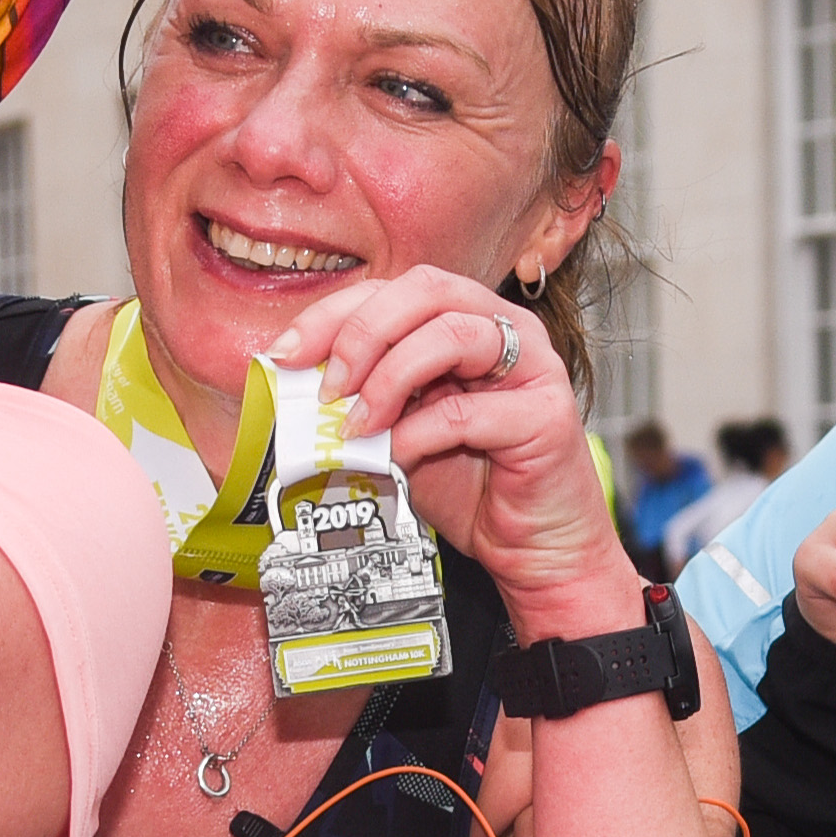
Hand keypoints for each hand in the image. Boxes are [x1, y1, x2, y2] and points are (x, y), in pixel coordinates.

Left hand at [272, 269, 637, 634]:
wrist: (531, 547)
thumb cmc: (472, 485)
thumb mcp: (400, 430)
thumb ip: (364, 399)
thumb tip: (297, 386)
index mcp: (469, 319)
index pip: (395, 289)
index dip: (335, 314)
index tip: (288, 353)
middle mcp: (507, 330)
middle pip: (426, 291)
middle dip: (361, 334)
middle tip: (328, 389)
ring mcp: (535, 367)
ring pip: (452, 335)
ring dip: (388, 378)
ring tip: (358, 425)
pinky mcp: (547, 416)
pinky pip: (466, 411)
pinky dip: (416, 433)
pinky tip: (397, 456)